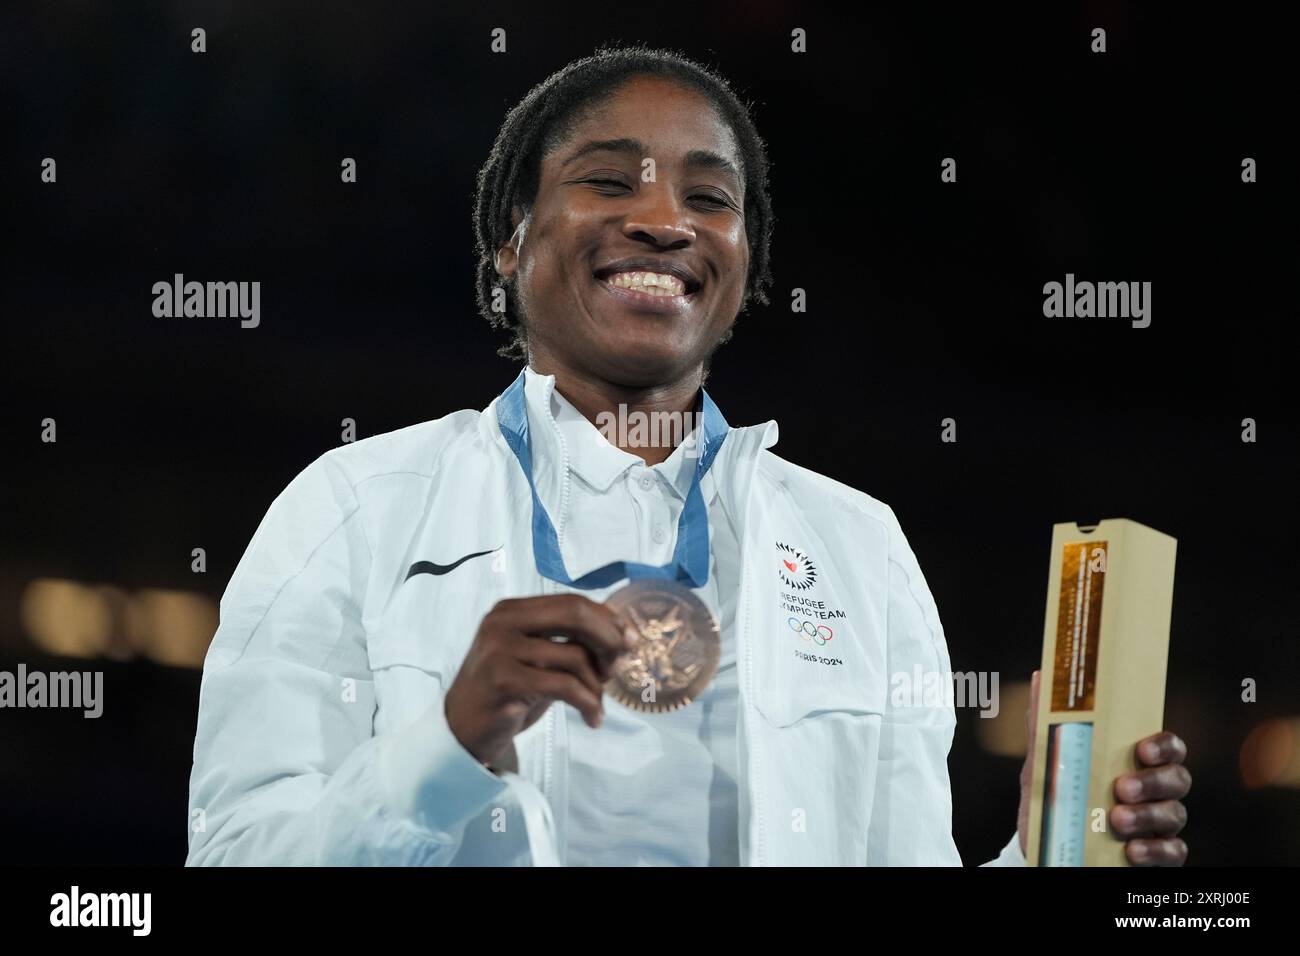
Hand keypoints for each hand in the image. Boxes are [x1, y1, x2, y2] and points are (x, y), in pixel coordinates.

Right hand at [444, 594, 636, 766]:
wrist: (461, 730)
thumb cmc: (504, 695)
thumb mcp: (537, 663)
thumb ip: (569, 646)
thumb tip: (621, 639)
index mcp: (511, 610)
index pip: (571, 602)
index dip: (606, 619)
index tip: (628, 641)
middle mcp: (503, 622)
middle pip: (575, 615)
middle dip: (608, 639)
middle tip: (620, 666)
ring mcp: (500, 649)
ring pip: (574, 656)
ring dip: (596, 685)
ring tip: (596, 705)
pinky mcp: (504, 680)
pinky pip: (564, 686)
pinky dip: (587, 703)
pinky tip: (592, 718)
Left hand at [1016, 670, 1191, 864]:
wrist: (1046, 849)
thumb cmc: (1056, 800)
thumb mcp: (1045, 764)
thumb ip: (1045, 726)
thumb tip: (1040, 678)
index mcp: (1136, 763)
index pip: (1167, 746)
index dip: (1163, 745)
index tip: (1142, 749)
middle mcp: (1155, 791)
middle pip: (1177, 778)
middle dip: (1153, 782)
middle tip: (1121, 788)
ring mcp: (1160, 824)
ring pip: (1174, 814)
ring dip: (1147, 816)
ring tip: (1116, 820)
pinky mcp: (1158, 855)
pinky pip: (1173, 852)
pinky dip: (1154, 851)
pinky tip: (1131, 850)